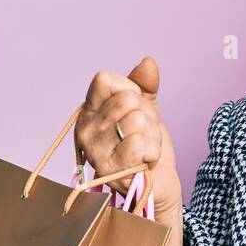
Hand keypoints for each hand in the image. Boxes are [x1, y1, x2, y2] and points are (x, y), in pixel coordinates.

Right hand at [74, 57, 183, 245]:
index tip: (135, 109)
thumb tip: (148, 62)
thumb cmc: (147, 147)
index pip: (105, 79)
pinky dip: (153, 151)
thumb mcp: (147, 109)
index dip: (130, 89)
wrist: (159, 184)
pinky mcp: (110, 170)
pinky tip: (146, 161)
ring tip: (145, 149)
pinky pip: (139, 143)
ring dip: (153, 136)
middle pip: (126, 99)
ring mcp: (96, 151)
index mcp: (90, 112)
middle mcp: (86, 130)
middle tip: (143, 134)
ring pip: (137, 120)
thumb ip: (145, 85)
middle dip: (147, 116)